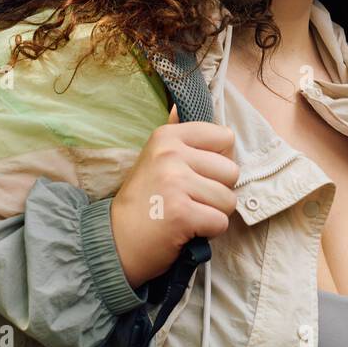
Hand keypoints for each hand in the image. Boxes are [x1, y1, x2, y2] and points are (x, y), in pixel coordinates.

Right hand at [110, 104, 238, 289]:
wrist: (116, 241)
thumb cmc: (142, 201)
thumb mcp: (153, 158)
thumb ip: (175, 135)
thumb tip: (178, 105)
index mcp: (167, 136)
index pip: (225, 137)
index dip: (218, 161)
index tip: (196, 174)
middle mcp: (171, 154)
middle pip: (231, 171)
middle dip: (217, 192)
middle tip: (190, 199)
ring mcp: (176, 183)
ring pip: (229, 200)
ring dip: (213, 214)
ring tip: (187, 214)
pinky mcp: (182, 213)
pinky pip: (220, 222)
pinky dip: (208, 232)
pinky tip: (186, 230)